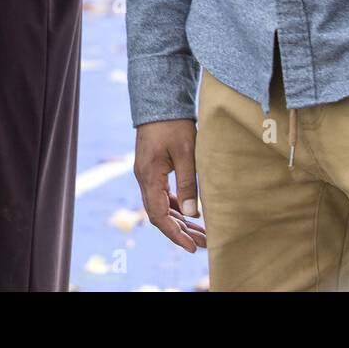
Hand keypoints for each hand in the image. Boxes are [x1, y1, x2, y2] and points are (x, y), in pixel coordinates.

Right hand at [134, 120, 205, 252]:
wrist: (159, 100)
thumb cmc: (173, 124)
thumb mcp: (185, 153)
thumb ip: (188, 184)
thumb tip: (193, 215)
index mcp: (149, 176)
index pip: (158, 216)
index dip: (175, 234)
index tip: (192, 247)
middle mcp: (144, 178)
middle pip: (159, 214)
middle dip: (181, 231)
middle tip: (204, 244)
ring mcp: (146, 174)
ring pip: (161, 205)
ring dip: (179, 220)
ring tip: (201, 233)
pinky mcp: (152, 168)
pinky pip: (162, 194)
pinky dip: (176, 206)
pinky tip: (190, 213)